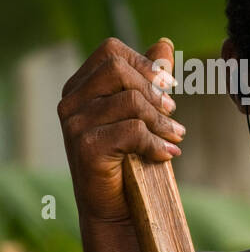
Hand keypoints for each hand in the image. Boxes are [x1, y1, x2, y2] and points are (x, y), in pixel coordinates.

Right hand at [58, 37, 185, 224]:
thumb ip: (149, 79)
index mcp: (80, 87)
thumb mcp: (141, 113)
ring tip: (176, 136)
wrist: (115, 208)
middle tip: (173, 113)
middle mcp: (71, 102)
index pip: (111, 51)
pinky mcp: (86, 147)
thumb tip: (164, 43)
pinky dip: (157, 143)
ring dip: (162, 121)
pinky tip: (167, 155)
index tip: (168, 86)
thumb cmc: (130, 159)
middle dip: (155, 91)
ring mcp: (75, 124)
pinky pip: (132, 130)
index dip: (145, 64)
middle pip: (119, 69)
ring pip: (131, 101)